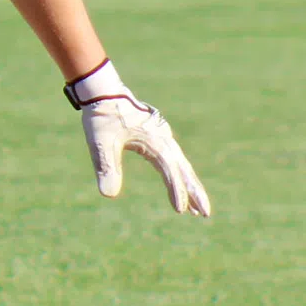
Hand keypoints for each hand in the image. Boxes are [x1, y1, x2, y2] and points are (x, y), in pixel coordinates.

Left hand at [81, 96, 211, 216]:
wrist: (103, 91)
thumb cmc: (102, 115)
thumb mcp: (100, 143)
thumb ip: (106, 167)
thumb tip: (109, 195)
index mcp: (154, 141)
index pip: (170, 170)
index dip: (176, 191)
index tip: (181, 211)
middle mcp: (163, 138)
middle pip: (184, 169)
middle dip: (194, 192)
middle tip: (205, 214)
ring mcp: (162, 136)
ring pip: (181, 165)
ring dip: (189, 185)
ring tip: (197, 209)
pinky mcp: (157, 135)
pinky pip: (173, 158)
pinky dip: (178, 173)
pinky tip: (179, 183)